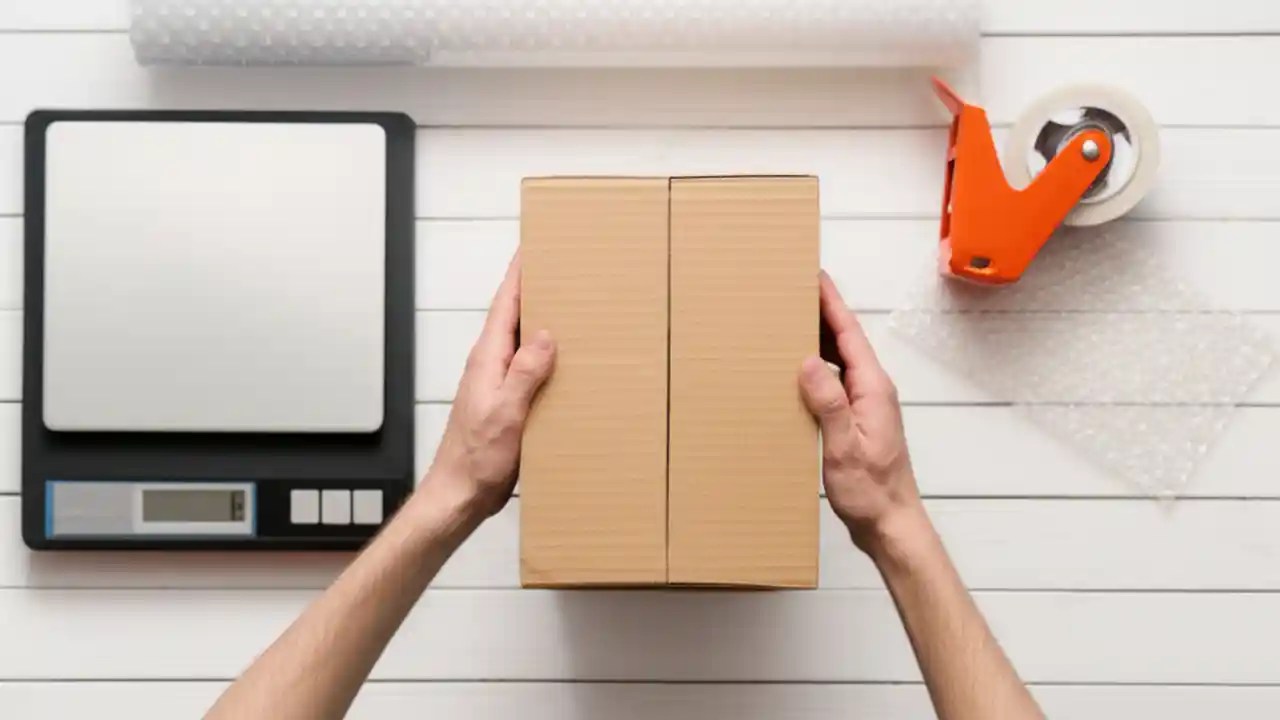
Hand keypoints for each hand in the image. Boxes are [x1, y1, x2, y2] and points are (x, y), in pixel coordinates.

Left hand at [424, 254, 555, 518]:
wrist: (458, 496)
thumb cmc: (476, 460)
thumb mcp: (505, 414)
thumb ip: (524, 374)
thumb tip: (545, 334)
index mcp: (487, 360)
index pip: (504, 305)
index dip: (518, 274)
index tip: (532, 246)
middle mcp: (490, 366)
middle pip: (514, 318)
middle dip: (535, 291)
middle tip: (562, 267)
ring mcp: (497, 385)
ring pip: (523, 343)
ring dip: (543, 323)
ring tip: (571, 306)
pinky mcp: (506, 404)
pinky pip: (528, 369)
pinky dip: (546, 358)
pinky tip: (566, 363)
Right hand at [799, 272, 923, 556]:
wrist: (891, 523)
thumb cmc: (871, 491)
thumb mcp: (843, 448)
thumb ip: (829, 404)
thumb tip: (808, 361)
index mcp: (872, 389)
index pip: (849, 334)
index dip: (831, 302)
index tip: (814, 275)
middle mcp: (873, 390)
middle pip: (845, 340)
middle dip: (821, 312)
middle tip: (793, 289)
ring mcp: (867, 405)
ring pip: (840, 360)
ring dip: (818, 339)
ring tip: (790, 321)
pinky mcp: (858, 420)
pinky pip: (836, 381)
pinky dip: (817, 367)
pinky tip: (798, 371)